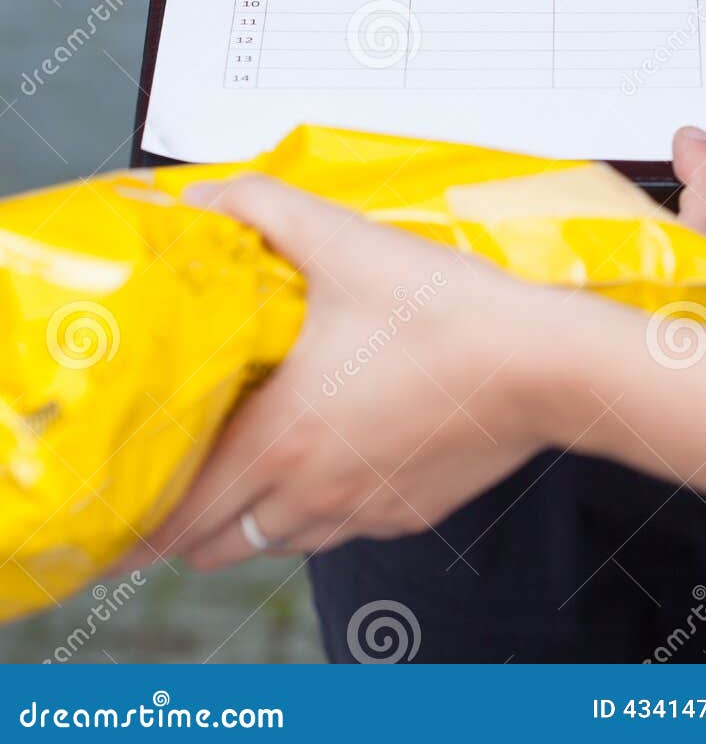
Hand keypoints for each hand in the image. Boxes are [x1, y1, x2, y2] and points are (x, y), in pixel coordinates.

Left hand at [143, 180, 559, 566]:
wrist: (544, 363)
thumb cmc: (449, 313)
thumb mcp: (346, 243)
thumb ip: (265, 210)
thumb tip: (209, 198)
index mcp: (282, 438)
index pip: (179, 515)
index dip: (138, 517)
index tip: (122, 501)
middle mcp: (312, 491)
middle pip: (213, 546)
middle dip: (185, 520)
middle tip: (180, 473)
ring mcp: (362, 511)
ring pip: (274, 542)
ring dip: (249, 514)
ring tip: (253, 457)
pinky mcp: (405, 513)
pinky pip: (336, 529)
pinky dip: (313, 506)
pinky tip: (332, 450)